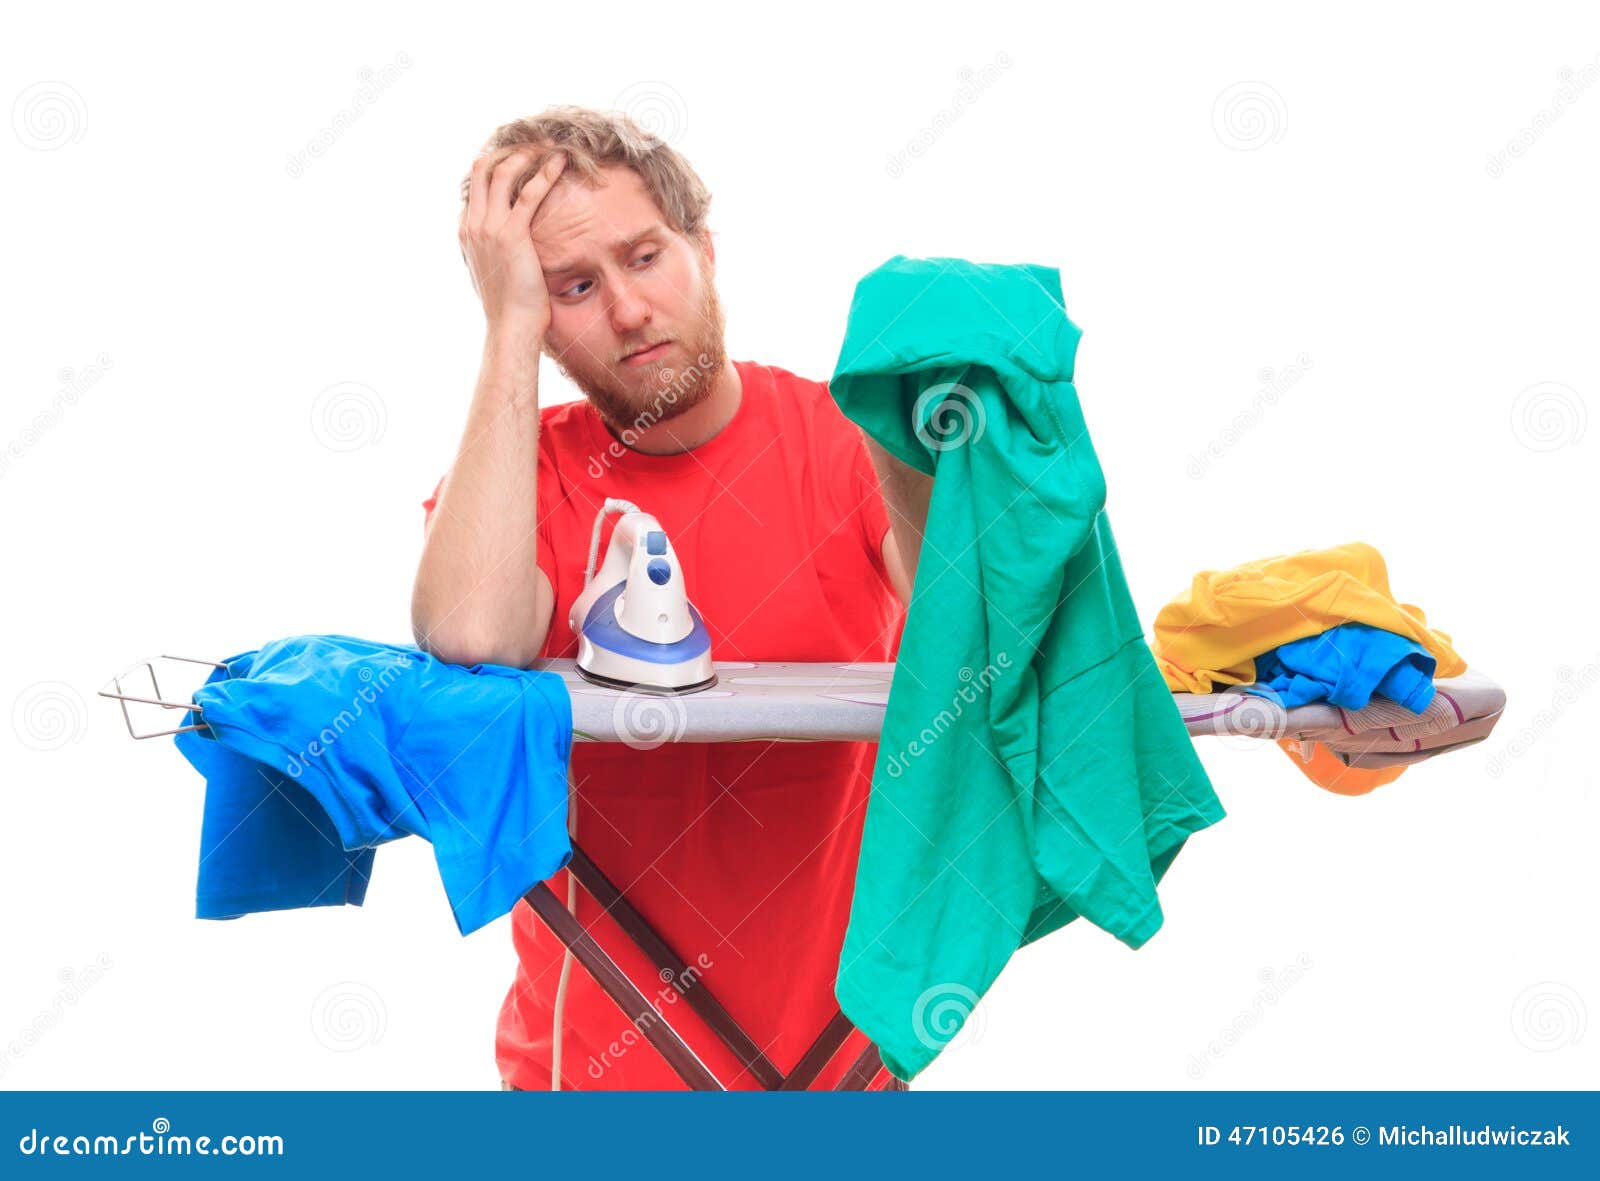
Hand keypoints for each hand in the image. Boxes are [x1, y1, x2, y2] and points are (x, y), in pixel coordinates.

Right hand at [458, 147, 567, 335]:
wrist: (510, 327)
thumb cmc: (510, 307)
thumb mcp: (495, 273)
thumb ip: (495, 252)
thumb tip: (507, 248)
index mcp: (467, 231)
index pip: (476, 183)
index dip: (497, 164)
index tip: (521, 156)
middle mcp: (473, 224)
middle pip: (483, 167)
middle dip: (509, 149)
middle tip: (535, 143)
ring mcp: (489, 227)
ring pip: (503, 172)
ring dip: (527, 154)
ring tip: (549, 146)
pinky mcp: (511, 234)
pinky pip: (529, 193)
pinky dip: (545, 173)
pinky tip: (561, 162)